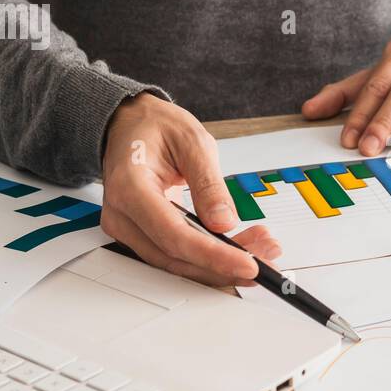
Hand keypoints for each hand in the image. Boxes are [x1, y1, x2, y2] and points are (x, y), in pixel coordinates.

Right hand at [101, 93, 279, 286]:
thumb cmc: (153, 127)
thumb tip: (224, 222)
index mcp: (129, 187)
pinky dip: (211, 255)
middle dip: (225, 265)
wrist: (129, 126)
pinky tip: (241, 246)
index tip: (249, 265)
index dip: (213, 256)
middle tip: (267, 260)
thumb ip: (208, 183)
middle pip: (176, 257)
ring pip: (178, 261)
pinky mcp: (143, 235)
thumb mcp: (191, 141)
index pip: (174, 235)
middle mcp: (123, 215)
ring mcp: (129, 229)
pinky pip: (177, 253)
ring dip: (222, 263)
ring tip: (262, 249)